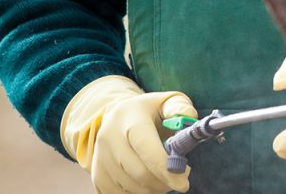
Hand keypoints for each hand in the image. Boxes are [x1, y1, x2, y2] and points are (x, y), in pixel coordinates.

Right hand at [61, 75, 195, 193]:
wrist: (119, 117)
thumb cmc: (150, 112)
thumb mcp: (167, 101)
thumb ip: (180, 107)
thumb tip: (189, 117)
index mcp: (130, 119)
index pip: (147, 149)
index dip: (166, 169)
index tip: (184, 184)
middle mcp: (110, 138)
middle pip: (139, 173)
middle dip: (163, 183)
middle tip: (178, 180)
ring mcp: (100, 157)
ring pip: (129, 187)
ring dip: (151, 189)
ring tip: (163, 179)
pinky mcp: (96, 174)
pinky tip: (147, 184)